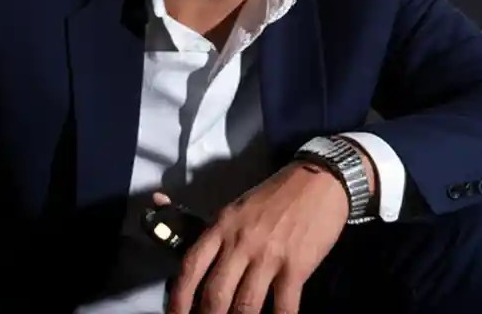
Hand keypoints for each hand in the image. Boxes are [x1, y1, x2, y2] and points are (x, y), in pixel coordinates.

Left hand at [163, 161, 348, 313]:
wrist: (320, 180)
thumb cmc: (276, 196)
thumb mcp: (236, 209)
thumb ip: (213, 232)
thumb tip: (162, 212)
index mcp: (222, 226)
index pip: (191, 267)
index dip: (178, 299)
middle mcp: (241, 242)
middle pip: (215, 295)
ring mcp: (269, 256)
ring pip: (245, 306)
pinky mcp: (296, 267)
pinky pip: (283, 307)